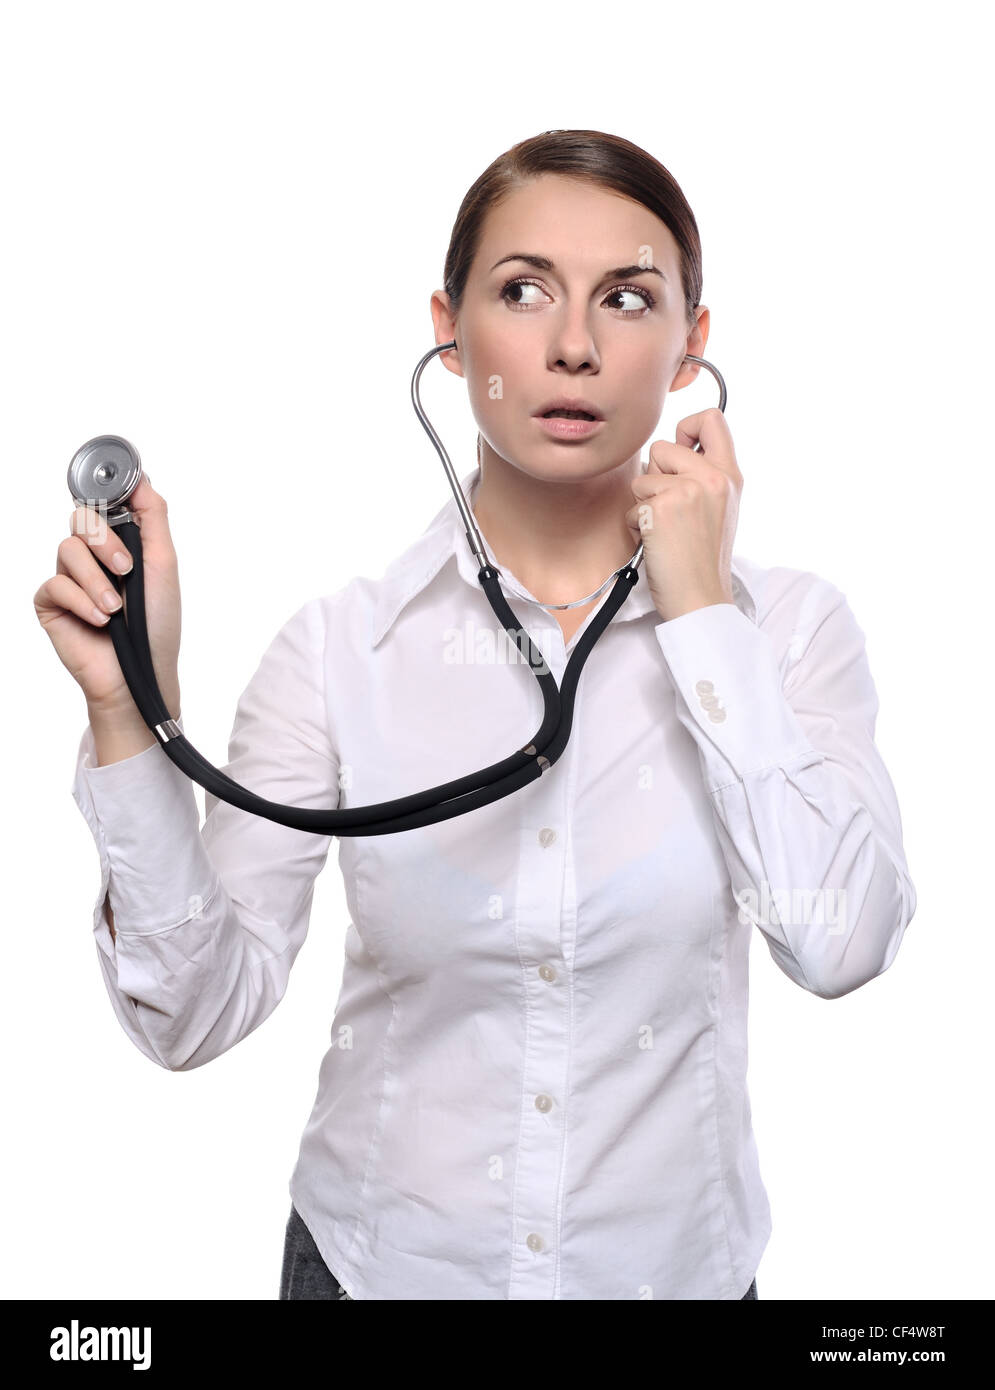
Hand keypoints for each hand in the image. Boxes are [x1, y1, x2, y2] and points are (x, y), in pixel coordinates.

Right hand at [34, 476, 181, 719]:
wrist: (140, 673)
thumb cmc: (157, 625)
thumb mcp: (163, 565)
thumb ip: (153, 517)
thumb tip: (142, 476)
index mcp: (120, 543)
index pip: (103, 504)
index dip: (106, 498)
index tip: (115, 503)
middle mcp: (92, 557)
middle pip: (81, 519)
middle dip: (104, 542)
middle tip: (126, 570)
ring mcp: (70, 578)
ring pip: (67, 549)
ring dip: (96, 580)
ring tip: (114, 609)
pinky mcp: (52, 602)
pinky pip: (55, 584)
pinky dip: (81, 601)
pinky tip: (99, 622)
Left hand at [624, 408, 742, 621]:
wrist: (701, 598)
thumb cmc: (703, 560)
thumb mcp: (720, 509)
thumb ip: (704, 476)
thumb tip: (673, 451)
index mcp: (730, 475)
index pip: (711, 418)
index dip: (687, 427)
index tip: (680, 449)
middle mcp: (712, 477)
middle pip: (662, 447)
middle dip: (655, 476)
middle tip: (670, 510)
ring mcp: (687, 491)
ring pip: (641, 477)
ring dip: (643, 504)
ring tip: (665, 530)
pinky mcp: (661, 508)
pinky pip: (631, 504)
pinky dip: (635, 525)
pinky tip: (655, 542)